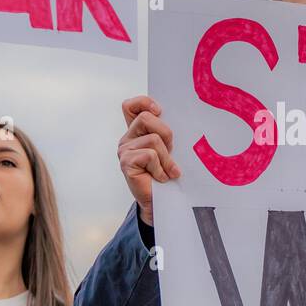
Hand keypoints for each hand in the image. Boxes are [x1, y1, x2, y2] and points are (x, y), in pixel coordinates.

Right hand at [119, 95, 180, 225]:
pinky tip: (161, 178)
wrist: (162, 202)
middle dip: (166, 133)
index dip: (144, 102)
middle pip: (146, 118)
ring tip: (168, 170)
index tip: (159, 111)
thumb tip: (181, 117)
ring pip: (153, 139)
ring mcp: (124, 150)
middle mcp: (127, 138)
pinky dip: (161, 168)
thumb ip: (166, 133)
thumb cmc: (167, 173)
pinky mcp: (126, 163)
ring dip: (166, 157)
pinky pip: (150, 155)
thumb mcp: (169, 149)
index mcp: (136, 131)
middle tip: (171, 151)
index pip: (131, 106)